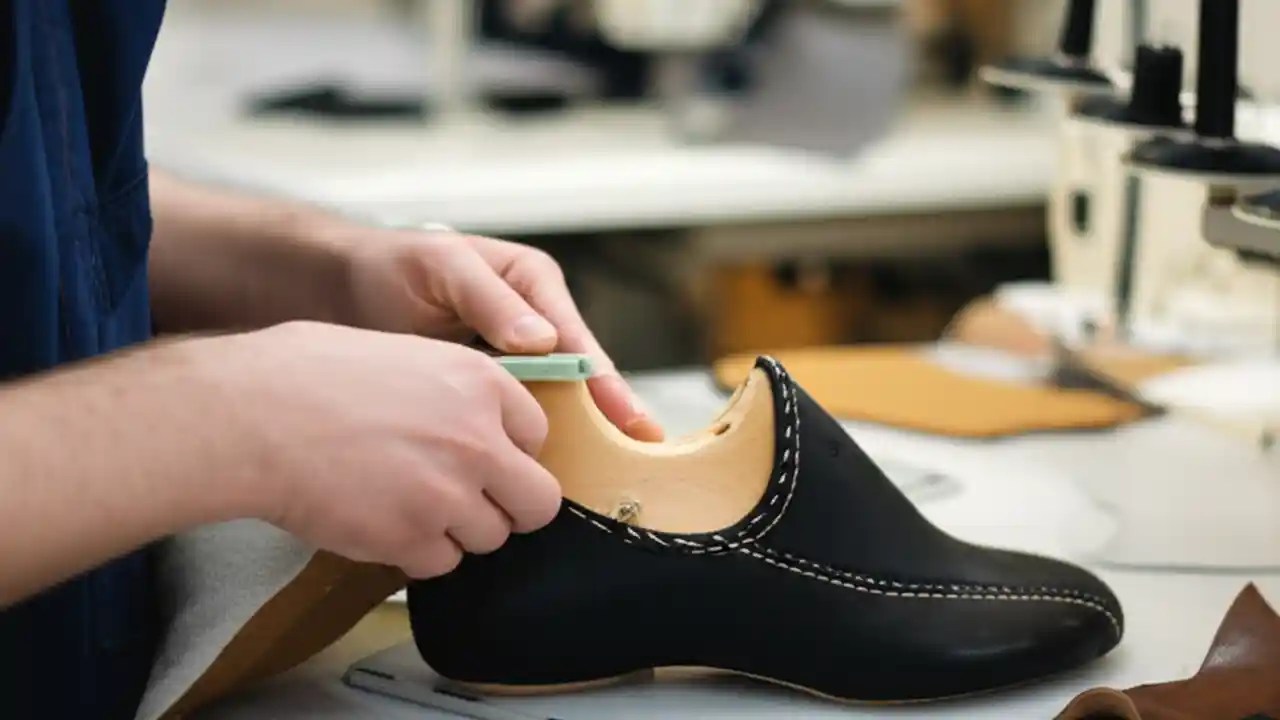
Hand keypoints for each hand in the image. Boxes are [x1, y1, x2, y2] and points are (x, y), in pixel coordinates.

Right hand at [203, 321, 560, 578]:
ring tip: (406, 505)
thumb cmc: (305, 374)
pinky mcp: (412, 539)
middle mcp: (479, 440)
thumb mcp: (402, 353)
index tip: (487, 456)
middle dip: (509, 506)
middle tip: (470, 501)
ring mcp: (449, 495)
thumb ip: (454, 390)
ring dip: (457, 530)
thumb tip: (476, 420)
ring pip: (490, 538)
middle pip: (538, 501)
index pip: (538, 433)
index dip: (511, 450)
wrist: (250, 415)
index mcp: (480, 382)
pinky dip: (416, 553)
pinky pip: (441, 564)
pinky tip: (380, 522)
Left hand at [344, 229, 664, 441]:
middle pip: (577, 375)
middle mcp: (534, 323)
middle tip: (640, 448)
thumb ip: (489, 300)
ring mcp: (513, 359)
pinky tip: (538, 473)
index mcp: (534, 285)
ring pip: (551, 400)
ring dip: (573, 434)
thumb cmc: (395, 265)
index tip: (625, 415)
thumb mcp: (443, 268)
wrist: (339, 290)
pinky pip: (514, 416)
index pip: (577, 338)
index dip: (603, 380)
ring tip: (608, 473)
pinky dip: (527, 443)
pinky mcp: (486, 389)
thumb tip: (541, 340)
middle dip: (607, 412)